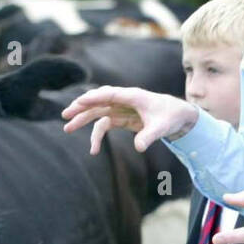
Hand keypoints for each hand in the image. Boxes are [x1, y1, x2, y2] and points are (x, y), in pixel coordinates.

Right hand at [60, 84, 198, 154]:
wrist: (178, 116)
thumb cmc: (170, 116)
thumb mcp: (161, 127)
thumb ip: (149, 136)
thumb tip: (139, 148)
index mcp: (133, 96)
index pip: (109, 94)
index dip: (94, 97)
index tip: (79, 102)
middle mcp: (124, 100)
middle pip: (98, 101)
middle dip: (81, 108)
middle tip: (65, 115)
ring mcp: (122, 109)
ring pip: (98, 112)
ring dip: (83, 120)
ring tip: (67, 128)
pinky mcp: (122, 118)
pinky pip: (105, 124)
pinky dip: (97, 135)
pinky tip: (93, 149)